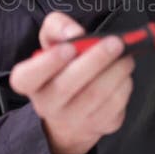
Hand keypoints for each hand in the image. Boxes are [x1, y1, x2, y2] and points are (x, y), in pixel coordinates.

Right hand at [9, 12, 134, 153]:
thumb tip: (75, 33)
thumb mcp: (52, 41)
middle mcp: (46, 105)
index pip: (28, 77)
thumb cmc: (61, 67)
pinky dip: (124, 85)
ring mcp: (72, 120)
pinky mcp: (98, 126)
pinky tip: (124, 73)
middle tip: (115, 43)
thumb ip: (58, 27)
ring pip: (96, 95)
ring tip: (126, 56)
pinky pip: (114, 106)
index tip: (69, 48)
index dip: (48, 63)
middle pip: (67, 86)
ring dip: (116, 71)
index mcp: (28, 82)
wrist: (71, 109)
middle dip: (95, 60)